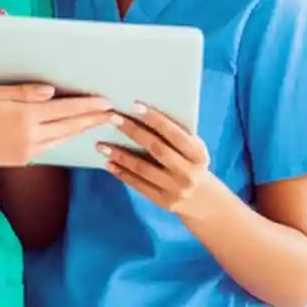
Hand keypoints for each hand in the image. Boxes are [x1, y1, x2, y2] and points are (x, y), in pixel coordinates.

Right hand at [0, 85, 114, 166]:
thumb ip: (26, 92)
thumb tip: (52, 91)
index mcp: (26, 116)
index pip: (65, 108)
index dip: (87, 105)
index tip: (106, 101)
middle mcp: (32, 135)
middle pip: (70, 125)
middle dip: (93, 119)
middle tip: (114, 114)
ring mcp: (28, 150)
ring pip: (63, 138)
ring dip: (82, 129)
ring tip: (99, 123)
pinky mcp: (23, 159)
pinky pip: (50, 147)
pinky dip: (64, 139)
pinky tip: (72, 133)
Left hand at [99, 103, 220, 220]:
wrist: (204, 201)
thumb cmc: (193, 165)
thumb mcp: (195, 150)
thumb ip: (177, 137)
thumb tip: (144, 114)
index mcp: (198, 154)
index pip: (175, 134)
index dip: (156, 119)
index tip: (135, 105)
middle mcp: (187, 172)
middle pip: (156, 149)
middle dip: (133, 132)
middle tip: (113, 119)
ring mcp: (175, 189)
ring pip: (143, 169)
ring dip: (120, 155)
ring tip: (102, 145)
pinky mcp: (163, 201)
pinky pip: (139, 185)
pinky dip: (122, 173)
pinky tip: (109, 164)